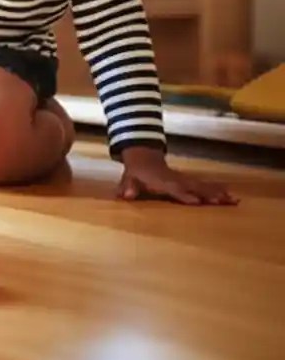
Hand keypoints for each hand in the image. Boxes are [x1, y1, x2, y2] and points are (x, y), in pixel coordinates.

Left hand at [118, 148, 237, 204]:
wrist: (144, 157)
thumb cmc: (137, 172)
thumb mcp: (128, 179)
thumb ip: (127, 187)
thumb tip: (126, 196)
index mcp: (162, 182)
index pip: (175, 189)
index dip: (184, 195)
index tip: (197, 202)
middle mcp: (177, 181)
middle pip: (195, 188)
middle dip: (210, 194)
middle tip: (225, 202)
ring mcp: (185, 180)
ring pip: (204, 187)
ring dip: (219, 193)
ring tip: (234, 200)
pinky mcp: (190, 181)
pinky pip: (206, 186)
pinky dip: (219, 191)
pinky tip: (231, 196)